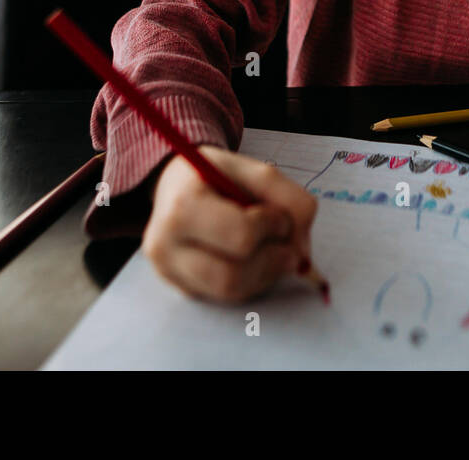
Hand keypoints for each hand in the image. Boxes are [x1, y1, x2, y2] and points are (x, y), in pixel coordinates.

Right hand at [143, 146, 317, 302]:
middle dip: (271, 261)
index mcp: (182, 206)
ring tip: (273, 251)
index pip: (240, 235)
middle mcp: (165, 245)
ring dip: (266, 275)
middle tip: (286, 245)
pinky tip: (254, 260)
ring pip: (231, 293)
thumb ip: (291, 201)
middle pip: (231, 276)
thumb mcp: (255, 171)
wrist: (176, 187)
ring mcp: (169, 273)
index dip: (272, 228)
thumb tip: (303, 253)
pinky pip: (227, 298)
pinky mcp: (181, 289)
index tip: (279, 217)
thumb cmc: (218, 176)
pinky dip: (252, 282)